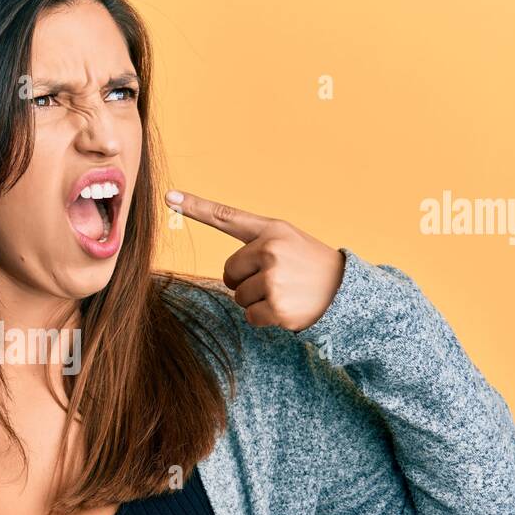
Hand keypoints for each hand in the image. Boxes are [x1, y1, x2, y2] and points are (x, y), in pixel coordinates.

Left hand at [166, 190, 343, 331]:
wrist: (345, 291)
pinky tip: (287, 307)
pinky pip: (250, 315)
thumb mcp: (286, 240)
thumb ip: (255, 245)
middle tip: (277, 278)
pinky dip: (265, 317)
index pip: (226, 217)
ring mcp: (274, 280)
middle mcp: (271, 251)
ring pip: (238, 296)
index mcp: (271, 230)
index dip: (195, 207)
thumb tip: (226, 275)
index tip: (169, 197)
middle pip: (229, 273)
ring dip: (257, 300)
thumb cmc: (308, 264)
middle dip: (245, 281)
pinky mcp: (277, 307)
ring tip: (286, 291)